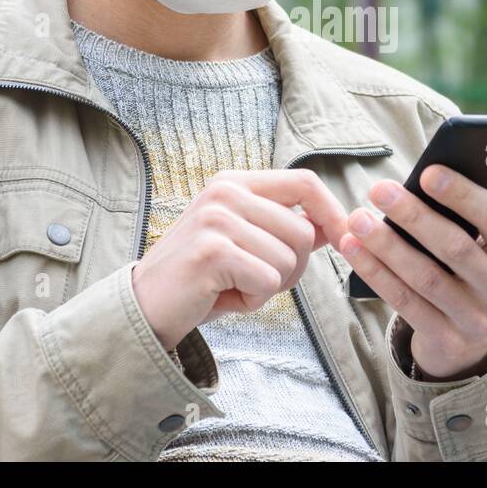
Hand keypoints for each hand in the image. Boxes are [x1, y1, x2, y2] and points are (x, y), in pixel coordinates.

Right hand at [132, 169, 347, 350]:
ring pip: (289, 259)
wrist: (144, 306)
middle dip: (293, 268)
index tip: (342, 238)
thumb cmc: (200, 277)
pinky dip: (253, 299)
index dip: (332, 211)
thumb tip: (332, 224)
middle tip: (256, 280)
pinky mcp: (213, 251)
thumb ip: (283, 228)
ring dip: (269, 286)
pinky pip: (268, 281)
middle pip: (303, 230)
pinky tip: (223, 296)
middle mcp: (225, 192)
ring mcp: (217, 219)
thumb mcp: (244, 242)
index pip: (304, 181)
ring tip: (233, 285)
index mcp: (234, 182)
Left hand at [338, 155, 486, 380]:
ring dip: (387, 245)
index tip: (428, 171)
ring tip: (358, 218)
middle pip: (457, 247)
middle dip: (414, 216)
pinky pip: (405, 303)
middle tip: (379, 189)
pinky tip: (353, 249)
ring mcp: (476, 320)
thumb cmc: (481, 270)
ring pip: (426, 277)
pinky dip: (376, 273)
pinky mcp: (446, 341)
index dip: (463, 194)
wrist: (471, 343)